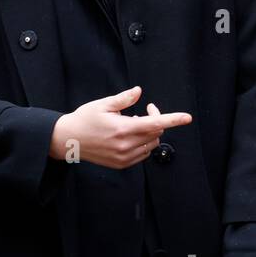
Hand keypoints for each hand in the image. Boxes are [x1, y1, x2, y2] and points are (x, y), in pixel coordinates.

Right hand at [49, 86, 191, 168]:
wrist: (68, 140)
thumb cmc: (84, 120)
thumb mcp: (102, 104)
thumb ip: (123, 98)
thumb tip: (138, 91)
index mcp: (122, 129)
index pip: (155, 123)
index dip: (173, 119)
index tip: (187, 118)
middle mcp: (125, 145)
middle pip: (155, 133)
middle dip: (156, 120)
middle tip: (145, 109)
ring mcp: (124, 157)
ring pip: (151, 144)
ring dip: (149, 133)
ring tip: (132, 124)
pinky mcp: (121, 164)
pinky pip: (143, 154)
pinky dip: (143, 144)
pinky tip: (130, 136)